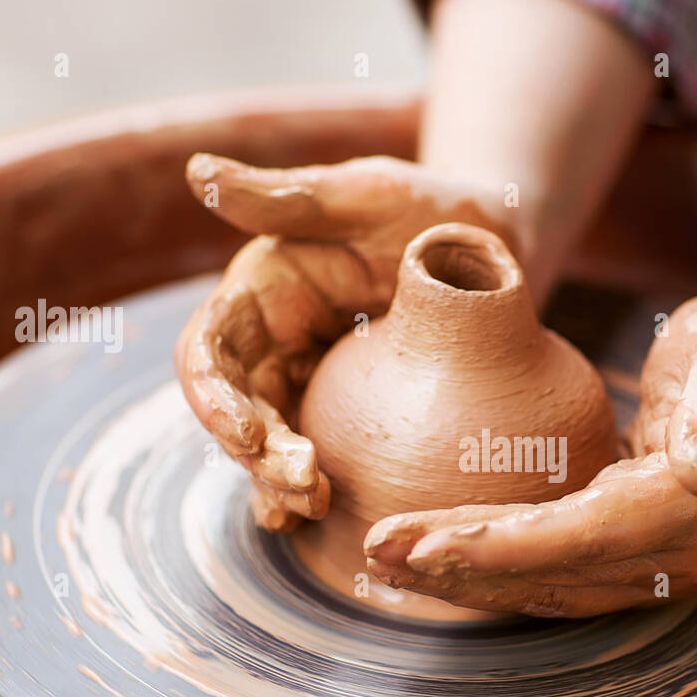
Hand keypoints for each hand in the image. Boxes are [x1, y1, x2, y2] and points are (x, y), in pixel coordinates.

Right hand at [174, 154, 514, 530]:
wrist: (499, 248)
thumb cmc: (433, 209)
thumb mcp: (368, 193)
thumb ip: (288, 196)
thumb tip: (197, 175)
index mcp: (264, 289)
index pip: (212, 350)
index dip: (215, 397)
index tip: (248, 434)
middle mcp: (275, 340)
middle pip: (236, 410)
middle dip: (254, 454)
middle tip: (302, 484)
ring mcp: (309, 381)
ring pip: (268, 444)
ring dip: (276, 482)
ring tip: (310, 506)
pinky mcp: (347, 413)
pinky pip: (314, 456)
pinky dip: (304, 490)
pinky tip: (313, 521)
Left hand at [363, 295, 696, 615]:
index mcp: (690, 511)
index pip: (578, 539)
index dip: (498, 547)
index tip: (421, 543)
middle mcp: (671, 558)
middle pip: (548, 574)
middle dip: (459, 568)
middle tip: (378, 552)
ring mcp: (649, 567)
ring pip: (542, 586)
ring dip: (462, 578)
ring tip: (385, 560)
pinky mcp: (624, 558)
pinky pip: (548, 574)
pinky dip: (488, 571)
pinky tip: (433, 560)